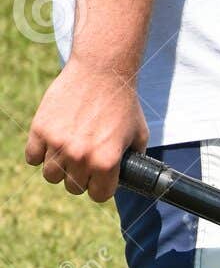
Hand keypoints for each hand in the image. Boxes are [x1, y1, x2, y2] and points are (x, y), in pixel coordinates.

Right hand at [24, 58, 147, 201]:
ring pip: (51, 175)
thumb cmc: (123, 104)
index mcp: (107, 162)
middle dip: (81, 179)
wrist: (102, 72)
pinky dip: (39, 155)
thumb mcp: (139, 136)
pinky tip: (50, 147)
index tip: (100, 181)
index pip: (98, 196)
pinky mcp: (41, 128)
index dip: (101, 189)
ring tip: (68, 156)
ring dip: (59, 169)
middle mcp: (81, 156)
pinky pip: (32, 157)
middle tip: (84, 165)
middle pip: (73, 187)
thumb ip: (132, 159)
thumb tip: (130, 176)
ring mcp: (58, 143)